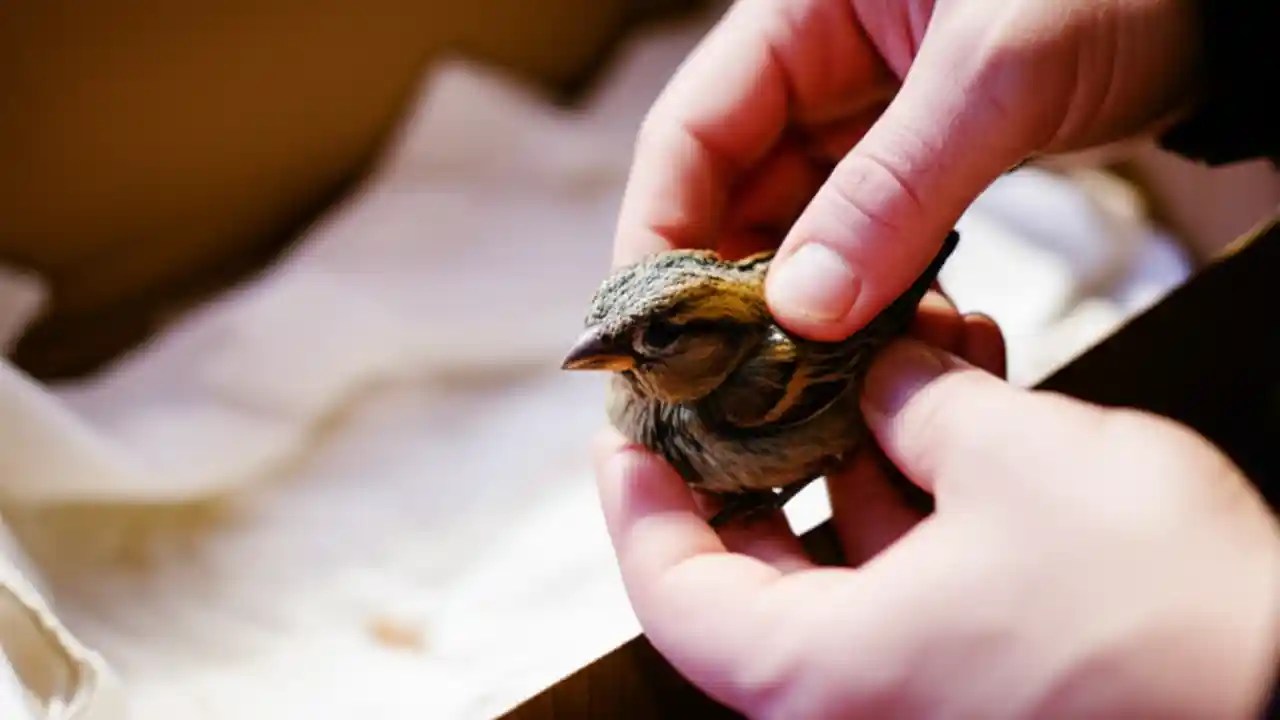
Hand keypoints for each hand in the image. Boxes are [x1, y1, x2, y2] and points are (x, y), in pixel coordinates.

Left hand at [593, 299, 1279, 717]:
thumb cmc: (1167, 618)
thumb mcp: (1018, 464)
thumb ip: (923, 404)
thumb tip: (883, 371)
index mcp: (829, 675)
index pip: (672, 593)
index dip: (638, 502)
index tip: (630, 429)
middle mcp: (864, 701)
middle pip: (756, 571)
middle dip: (763, 451)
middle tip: (751, 370)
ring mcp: (930, 688)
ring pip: (852, 559)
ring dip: (865, 450)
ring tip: (885, 350)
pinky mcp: (993, 668)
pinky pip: (923, 572)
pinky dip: (927, 490)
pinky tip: (957, 398)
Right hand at [614, 0, 1201, 340]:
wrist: (1218, 2)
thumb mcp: (994, 76)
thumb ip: (894, 192)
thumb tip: (805, 312)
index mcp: (800, 17)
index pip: (689, 131)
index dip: (661, 230)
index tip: (657, 327)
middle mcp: (817, 72)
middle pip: (731, 194)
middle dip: (727, 290)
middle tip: (725, 383)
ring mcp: (867, 125)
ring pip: (795, 230)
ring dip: (797, 307)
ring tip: (795, 383)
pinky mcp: (917, 169)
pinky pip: (864, 244)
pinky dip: (863, 299)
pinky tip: (868, 350)